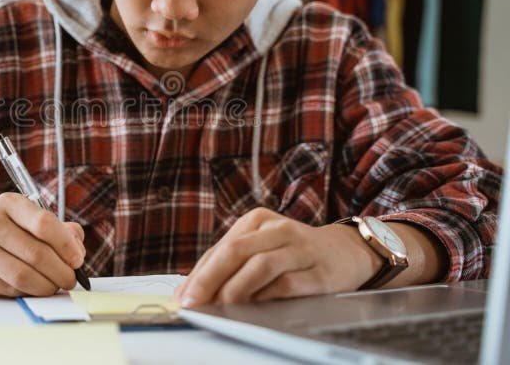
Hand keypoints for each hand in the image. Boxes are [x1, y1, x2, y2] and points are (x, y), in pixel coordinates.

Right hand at [0, 192, 85, 296]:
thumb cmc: (9, 235)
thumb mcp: (31, 222)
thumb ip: (61, 231)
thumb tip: (77, 251)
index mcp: (8, 203)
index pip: (43, 223)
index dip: (66, 245)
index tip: (78, 260)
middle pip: (36, 253)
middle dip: (61, 271)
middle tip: (71, 280)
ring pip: (23, 275)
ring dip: (47, 286)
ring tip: (55, 287)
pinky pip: (9, 288)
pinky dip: (29, 292)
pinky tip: (34, 288)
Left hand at [174, 207, 382, 305]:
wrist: (347, 253)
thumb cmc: (293, 254)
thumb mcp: (261, 248)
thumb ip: (229, 267)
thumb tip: (189, 292)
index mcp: (258, 220)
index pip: (221, 248)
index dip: (198, 274)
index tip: (183, 297)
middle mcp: (279, 229)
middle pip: (236, 251)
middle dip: (209, 279)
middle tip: (194, 302)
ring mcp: (301, 249)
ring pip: (260, 265)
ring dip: (235, 289)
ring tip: (219, 308)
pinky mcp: (319, 273)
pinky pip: (287, 285)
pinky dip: (265, 298)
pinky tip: (252, 310)